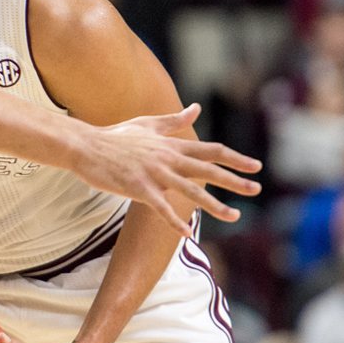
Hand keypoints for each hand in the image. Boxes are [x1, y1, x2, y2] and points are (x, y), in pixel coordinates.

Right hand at [74, 105, 262, 234]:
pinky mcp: (138, 188)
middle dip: (235, 181)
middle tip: (257, 189)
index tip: (255, 167)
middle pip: (208, 170)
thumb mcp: (148, 124)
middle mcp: (168, 158)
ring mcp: (154, 174)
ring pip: (190, 191)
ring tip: (234, 216)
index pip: (211, 151)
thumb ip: (174, 120)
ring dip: (214, 204)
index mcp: (172, 145)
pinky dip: (173, 220)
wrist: (86, 146)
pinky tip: (186, 233)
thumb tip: (196, 108)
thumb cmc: (116, 136)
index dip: (235, 158)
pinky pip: (160, 207)